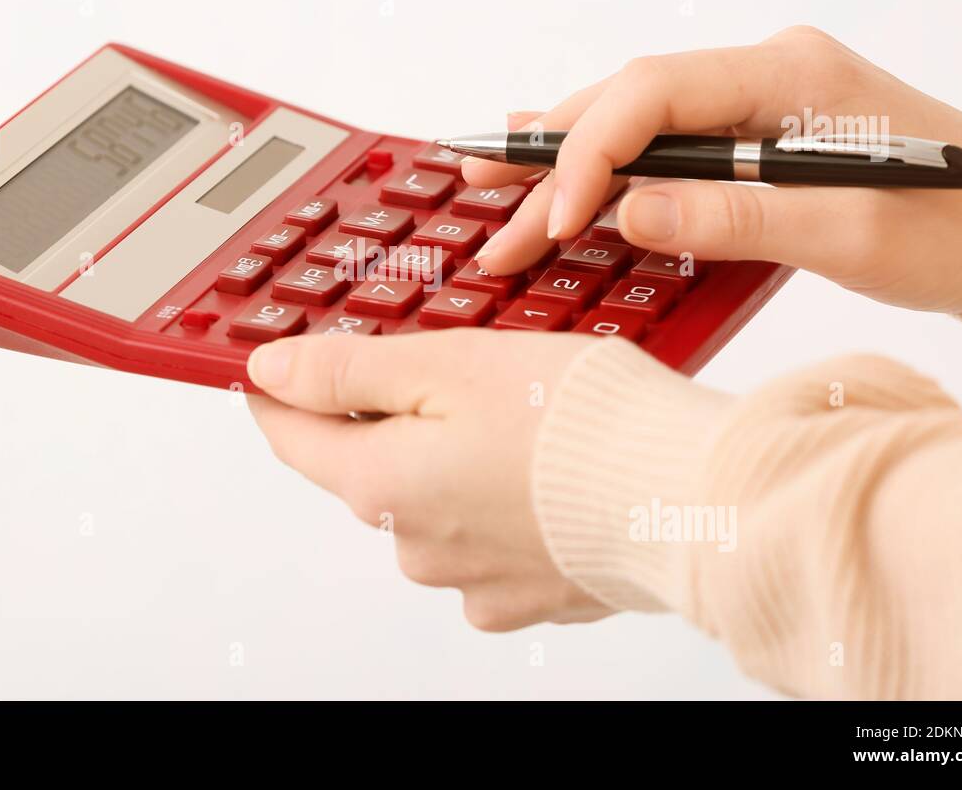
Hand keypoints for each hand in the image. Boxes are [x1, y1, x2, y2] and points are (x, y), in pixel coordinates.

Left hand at [246, 329, 611, 630]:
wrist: (690, 501)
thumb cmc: (578, 423)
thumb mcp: (447, 365)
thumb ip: (348, 371)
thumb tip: (271, 374)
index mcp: (382, 485)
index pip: (292, 437)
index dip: (279, 392)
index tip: (278, 366)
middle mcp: (413, 547)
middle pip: (371, 468)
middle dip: (396, 419)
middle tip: (455, 372)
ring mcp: (471, 581)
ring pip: (435, 505)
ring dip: (456, 464)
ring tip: (525, 422)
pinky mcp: (527, 596)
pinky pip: (491, 541)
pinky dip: (505, 505)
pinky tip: (548, 474)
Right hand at [466, 26, 961, 313]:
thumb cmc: (945, 226)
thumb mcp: (845, 231)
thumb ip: (734, 217)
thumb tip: (627, 211)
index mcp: (786, 74)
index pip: (655, 93)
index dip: (590, 153)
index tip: (557, 219)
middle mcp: (761, 75)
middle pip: (628, 106)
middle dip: (551, 160)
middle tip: (482, 200)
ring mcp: (753, 104)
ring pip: (635, 128)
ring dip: (565, 171)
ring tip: (491, 198)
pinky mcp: (750, 140)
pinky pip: (660, 145)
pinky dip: (605, 169)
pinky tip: (553, 174)